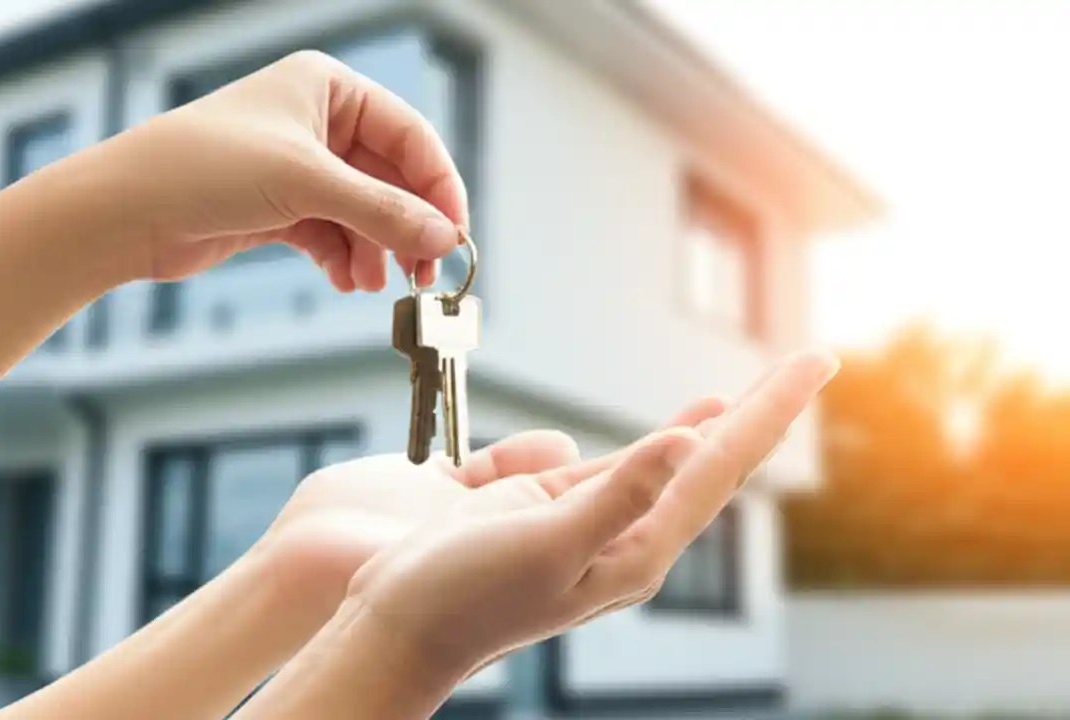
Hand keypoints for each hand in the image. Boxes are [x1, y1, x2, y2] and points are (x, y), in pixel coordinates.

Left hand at [100, 50, 465, 288]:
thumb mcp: (305, 182)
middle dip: (406, 227)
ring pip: (363, 212)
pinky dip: (344, 259)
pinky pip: (333, 234)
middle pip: (389, 179)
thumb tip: (445, 236)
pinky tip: (346, 281)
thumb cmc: (202, 167)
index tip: (455, 233)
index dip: (438, 186)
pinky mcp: (278, 208)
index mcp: (328, 88)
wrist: (124, 212)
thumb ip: (382, 211)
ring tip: (377, 285)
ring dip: (376, 250)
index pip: (409, 135)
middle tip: (425, 272)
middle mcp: (316, 122)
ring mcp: (297, 168)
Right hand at [341, 350, 838, 677]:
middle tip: (812, 362)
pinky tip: (683, 429)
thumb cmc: (463, 600)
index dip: (769, 410)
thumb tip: (688, 442)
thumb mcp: (545, 544)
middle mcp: (629, 541)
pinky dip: (664, 440)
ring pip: (675, 464)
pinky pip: (627, 468)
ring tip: (763, 391)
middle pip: (716, 465)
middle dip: (762, 411)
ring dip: (722, 426)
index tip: (814, 361)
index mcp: (637, 551)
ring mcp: (594, 527)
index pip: (722, 468)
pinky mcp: (556, 514)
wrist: (400, 629)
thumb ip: (617, 495)